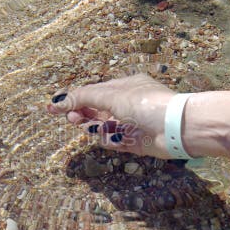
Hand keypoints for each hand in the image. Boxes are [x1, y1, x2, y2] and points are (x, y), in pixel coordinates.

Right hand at [47, 74, 177, 157]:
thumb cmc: (146, 104)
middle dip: (81, 113)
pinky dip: (107, 139)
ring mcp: (130, 123)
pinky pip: (113, 141)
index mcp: (123, 87)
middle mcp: (127, 104)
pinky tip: (108, 136)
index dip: (73, 99)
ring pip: (102, 126)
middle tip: (72, 118)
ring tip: (88, 126)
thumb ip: (83, 98)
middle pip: (95, 110)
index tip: (54, 107)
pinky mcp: (134, 142)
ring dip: (92, 126)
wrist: (175, 127)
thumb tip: (58, 101)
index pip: (93, 92)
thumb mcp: (110, 95)